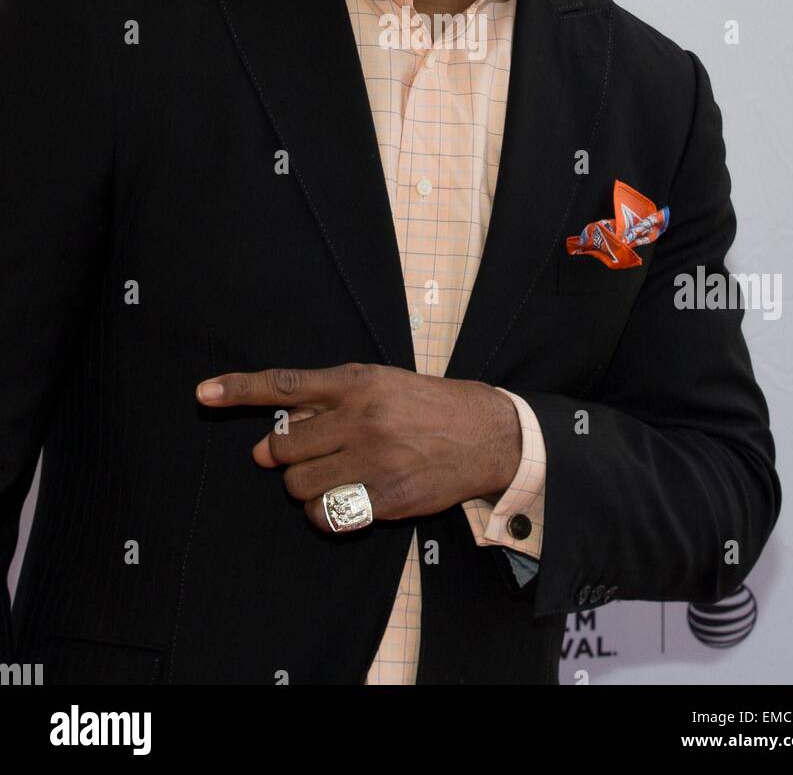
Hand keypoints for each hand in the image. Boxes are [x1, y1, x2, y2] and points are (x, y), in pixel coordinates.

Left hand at [195, 363, 521, 531]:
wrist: (483, 433)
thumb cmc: (424, 405)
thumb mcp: (379, 384)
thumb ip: (326, 404)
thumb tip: (267, 443)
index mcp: (356, 382)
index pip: (285, 386)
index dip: (239, 389)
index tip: (203, 393)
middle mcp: (361, 418)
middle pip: (283, 448)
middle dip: (284, 457)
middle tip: (306, 455)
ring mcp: (373, 461)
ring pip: (299, 487)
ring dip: (303, 488)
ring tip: (330, 477)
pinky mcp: (385, 499)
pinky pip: (327, 517)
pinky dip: (325, 514)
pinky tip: (345, 499)